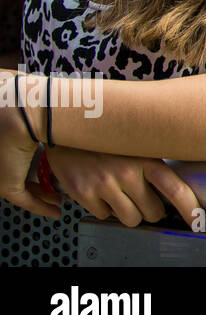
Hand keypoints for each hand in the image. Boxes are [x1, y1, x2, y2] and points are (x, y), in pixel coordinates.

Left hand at [0, 72, 55, 218]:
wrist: (24, 112)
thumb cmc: (36, 104)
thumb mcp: (53, 110)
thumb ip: (65, 112)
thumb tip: (88, 103)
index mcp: (17, 140)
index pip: (29, 161)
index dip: (45, 169)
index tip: (60, 173)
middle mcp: (9, 159)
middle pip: (28, 178)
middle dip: (45, 187)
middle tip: (60, 192)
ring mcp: (7, 172)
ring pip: (27, 191)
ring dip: (45, 198)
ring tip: (61, 203)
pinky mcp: (7, 185)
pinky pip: (26, 201)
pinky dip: (42, 207)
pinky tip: (55, 211)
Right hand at [45, 147, 200, 226]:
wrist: (70, 130)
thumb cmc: (109, 138)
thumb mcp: (138, 143)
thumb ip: (156, 162)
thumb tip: (178, 184)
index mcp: (147, 158)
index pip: (175, 188)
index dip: (189, 207)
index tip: (195, 219)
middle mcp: (127, 172)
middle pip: (153, 212)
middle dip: (152, 210)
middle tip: (146, 199)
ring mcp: (105, 184)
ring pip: (131, 219)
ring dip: (130, 213)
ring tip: (124, 195)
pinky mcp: (84, 193)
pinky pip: (105, 216)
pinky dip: (105, 209)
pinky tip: (103, 192)